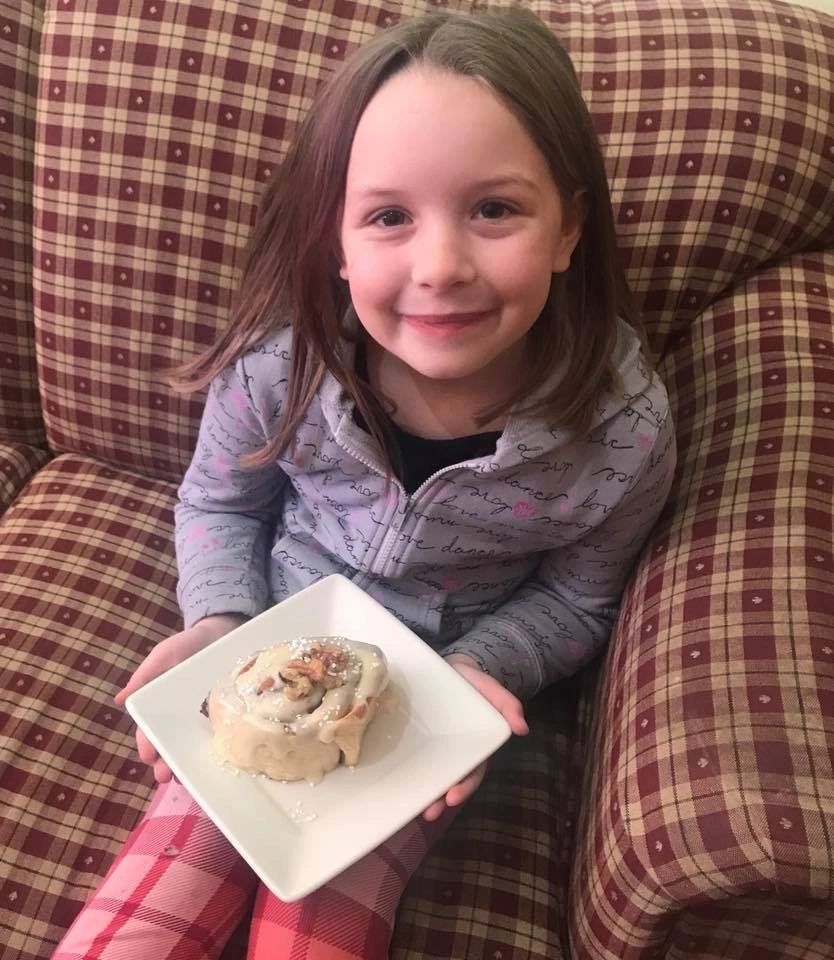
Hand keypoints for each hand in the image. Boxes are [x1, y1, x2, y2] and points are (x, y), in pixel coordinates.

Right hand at [114, 613, 246, 782]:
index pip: (150, 730)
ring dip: (188, 763)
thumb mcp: (164, 655)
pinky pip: (223, 734)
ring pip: (194, 746)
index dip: (147, 744)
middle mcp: (182, 717)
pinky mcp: (228, 715)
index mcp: (162, 706)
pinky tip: (221, 761)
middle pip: (172, 744)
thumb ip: (145, 675)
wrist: (223, 631)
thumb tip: (120, 700)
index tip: (148, 757)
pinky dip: (220, 749)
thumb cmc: (187, 645)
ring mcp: (205, 718)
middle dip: (167, 762)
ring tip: (187, 777)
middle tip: (166, 776)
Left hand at [422, 653, 527, 821]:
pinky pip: (414, 756)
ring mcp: (437, 746)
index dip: (464, 786)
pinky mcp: (420, 738)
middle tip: (430, 812)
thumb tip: (522, 729)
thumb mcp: (494, 690)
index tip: (453, 797)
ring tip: (415, 810)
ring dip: (425, 794)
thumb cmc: (476, 683)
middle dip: (441, 799)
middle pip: (450, 780)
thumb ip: (509, 705)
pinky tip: (396, 783)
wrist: (453, 667)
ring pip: (431, 774)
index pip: (472, 772)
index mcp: (475, 746)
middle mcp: (455, 751)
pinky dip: (409, 772)